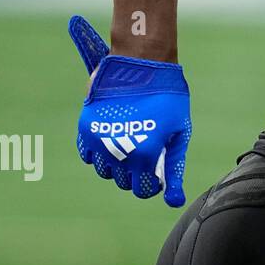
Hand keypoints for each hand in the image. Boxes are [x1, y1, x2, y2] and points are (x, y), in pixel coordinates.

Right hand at [68, 15, 191, 206]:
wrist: (141, 63)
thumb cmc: (168, 97)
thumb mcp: (179, 132)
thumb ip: (174, 167)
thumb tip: (174, 202)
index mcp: (145, 154)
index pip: (142, 189)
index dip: (151, 185)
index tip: (155, 174)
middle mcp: (118, 152)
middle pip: (122, 182)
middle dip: (135, 174)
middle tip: (145, 155)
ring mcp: (99, 140)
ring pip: (104, 171)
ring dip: (116, 165)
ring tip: (129, 145)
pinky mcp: (86, 127)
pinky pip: (88, 155)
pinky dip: (99, 152)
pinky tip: (113, 137)